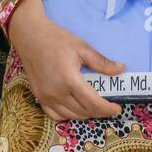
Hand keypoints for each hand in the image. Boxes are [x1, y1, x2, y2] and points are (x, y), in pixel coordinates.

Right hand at [8, 0, 122, 120]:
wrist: (29, 35)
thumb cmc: (56, 39)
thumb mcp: (82, 47)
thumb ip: (101, 62)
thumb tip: (121, 69)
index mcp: (69, 80)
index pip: (93, 103)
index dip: (107, 109)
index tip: (117, 109)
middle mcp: (57, 93)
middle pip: (83, 112)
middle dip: (99, 112)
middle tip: (108, 106)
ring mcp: (46, 97)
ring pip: (70, 116)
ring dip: (85, 114)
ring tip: (94, 106)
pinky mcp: (39, 97)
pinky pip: (55, 115)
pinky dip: (68, 115)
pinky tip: (75, 108)